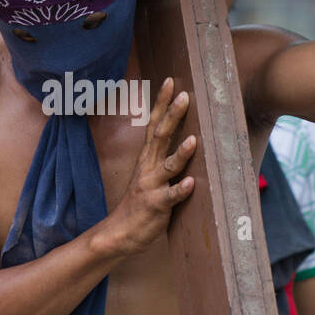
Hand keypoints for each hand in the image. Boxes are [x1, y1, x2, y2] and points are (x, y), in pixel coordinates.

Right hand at [104, 77, 195, 256]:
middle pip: (161, 136)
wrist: (120, 233)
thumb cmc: (141, 203)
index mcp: (148, 158)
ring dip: (182, 153)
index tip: (171, 81)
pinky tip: (191, 182)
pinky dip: (180, 189)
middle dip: (173, 115)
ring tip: (195, 140)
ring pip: (168, 166)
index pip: (154, 124)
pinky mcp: (156, 206)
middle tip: (185, 96)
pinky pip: (170, 197)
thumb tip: (188, 139)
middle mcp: (148, 167)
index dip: (161, 103)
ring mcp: (151, 186)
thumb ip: (165, 159)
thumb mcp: (150, 175)